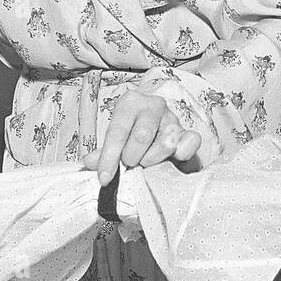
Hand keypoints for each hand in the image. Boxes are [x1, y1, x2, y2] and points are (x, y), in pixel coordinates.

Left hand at [86, 91, 201, 186]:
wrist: (156, 128)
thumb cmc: (131, 133)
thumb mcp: (115, 139)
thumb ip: (103, 152)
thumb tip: (89, 162)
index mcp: (130, 102)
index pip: (117, 131)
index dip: (109, 157)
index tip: (105, 178)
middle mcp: (153, 105)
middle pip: (141, 137)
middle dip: (132, 158)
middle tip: (130, 164)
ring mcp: (173, 118)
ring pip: (166, 142)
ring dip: (153, 159)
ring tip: (146, 162)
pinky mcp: (189, 131)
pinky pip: (191, 141)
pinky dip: (183, 153)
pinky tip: (174, 159)